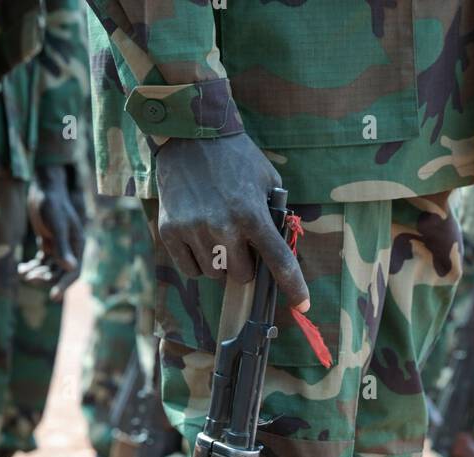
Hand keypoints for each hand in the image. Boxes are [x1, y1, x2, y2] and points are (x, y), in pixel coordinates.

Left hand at [24, 165, 85, 300]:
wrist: (43, 188)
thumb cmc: (52, 204)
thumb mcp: (57, 225)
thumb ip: (63, 247)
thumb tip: (70, 269)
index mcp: (77, 246)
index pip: (74, 272)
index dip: (64, 286)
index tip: (53, 297)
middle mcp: (70, 250)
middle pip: (59, 273)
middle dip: (45, 278)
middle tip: (29, 279)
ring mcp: (59, 248)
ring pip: (49, 269)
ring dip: (37, 274)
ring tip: (22, 274)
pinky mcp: (48, 244)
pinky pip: (41, 262)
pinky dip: (32, 266)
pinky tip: (21, 269)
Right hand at [155, 135, 309, 308]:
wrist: (190, 134)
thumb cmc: (235, 158)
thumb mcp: (267, 180)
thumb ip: (275, 215)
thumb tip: (280, 250)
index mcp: (252, 214)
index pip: (279, 261)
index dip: (294, 287)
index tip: (303, 305)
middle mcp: (223, 226)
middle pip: (241, 275)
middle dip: (243, 264)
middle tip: (238, 242)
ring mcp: (194, 230)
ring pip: (214, 274)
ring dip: (219, 263)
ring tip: (215, 234)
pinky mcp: (170, 231)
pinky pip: (190, 270)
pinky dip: (197, 262)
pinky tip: (198, 238)